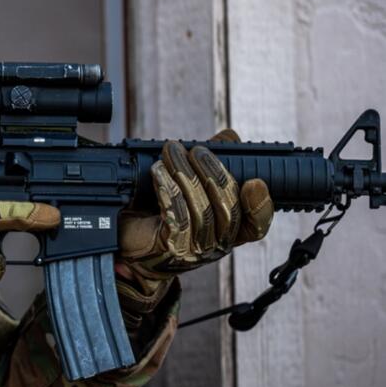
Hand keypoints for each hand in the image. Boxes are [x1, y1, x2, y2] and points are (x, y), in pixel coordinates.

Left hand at [116, 130, 272, 327]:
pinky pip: (178, 218)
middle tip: (193, 149)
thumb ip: (211, 161)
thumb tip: (229, 136)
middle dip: (212, 172)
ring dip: (186, 176)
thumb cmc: (157, 211)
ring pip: (202, 211)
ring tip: (170, 153)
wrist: (125, 239)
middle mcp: (216, 244)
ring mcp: (195, 250)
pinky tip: (158, 173)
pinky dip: (169, 191)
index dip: (261, 206)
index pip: (256, 225)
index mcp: (228, 230)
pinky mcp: (171, 248)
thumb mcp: (188, 184)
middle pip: (228, 209)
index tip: (255, 182)